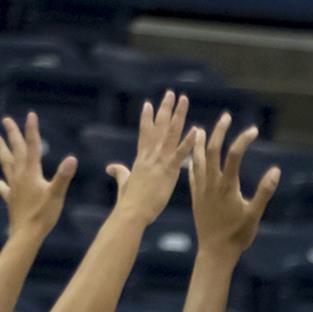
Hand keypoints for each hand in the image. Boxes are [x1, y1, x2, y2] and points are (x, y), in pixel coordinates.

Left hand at [0, 113, 76, 242]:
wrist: (26, 233)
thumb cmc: (43, 215)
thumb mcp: (57, 195)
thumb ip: (63, 176)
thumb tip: (72, 158)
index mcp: (30, 173)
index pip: (32, 147)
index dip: (31, 130)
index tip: (31, 114)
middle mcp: (19, 176)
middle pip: (14, 151)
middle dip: (11, 134)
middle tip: (6, 119)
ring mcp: (13, 186)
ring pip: (4, 163)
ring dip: (0, 149)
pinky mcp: (10, 197)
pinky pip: (1, 184)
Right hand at [107, 91, 195, 222]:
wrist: (131, 212)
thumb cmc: (129, 202)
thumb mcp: (124, 183)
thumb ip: (120, 173)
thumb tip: (112, 167)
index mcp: (141, 159)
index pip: (145, 133)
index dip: (148, 118)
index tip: (150, 104)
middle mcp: (149, 155)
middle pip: (158, 127)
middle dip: (165, 109)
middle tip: (172, 93)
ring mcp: (159, 161)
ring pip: (169, 133)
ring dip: (177, 115)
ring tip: (183, 99)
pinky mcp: (168, 171)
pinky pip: (180, 153)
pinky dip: (188, 141)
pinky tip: (196, 129)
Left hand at [187, 113, 279, 258]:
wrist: (215, 251)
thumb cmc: (238, 235)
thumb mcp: (255, 214)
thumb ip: (265, 191)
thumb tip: (276, 170)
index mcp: (227, 186)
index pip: (234, 155)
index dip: (243, 140)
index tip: (253, 130)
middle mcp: (211, 184)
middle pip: (211, 150)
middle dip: (218, 131)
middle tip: (225, 117)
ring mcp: (201, 189)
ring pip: (196, 159)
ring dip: (198, 142)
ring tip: (198, 128)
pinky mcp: (195, 196)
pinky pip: (191, 172)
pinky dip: (192, 159)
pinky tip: (192, 156)